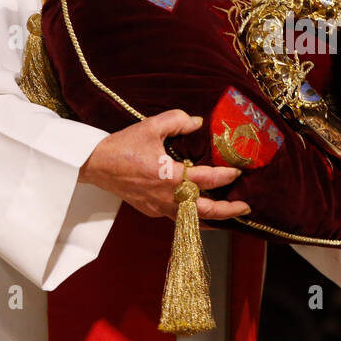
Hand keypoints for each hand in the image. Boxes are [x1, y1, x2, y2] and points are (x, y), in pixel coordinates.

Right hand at [78, 109, 250, 221]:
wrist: (95, 165)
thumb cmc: (123, 145)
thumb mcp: (151, 126)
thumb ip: (178, 121)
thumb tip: (199, 122)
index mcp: (169, 176)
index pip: (206, 180)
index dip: (225, 176)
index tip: (237, 171)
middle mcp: (167, 197)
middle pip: (205, 211)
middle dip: (228, 210)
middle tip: (246, 206)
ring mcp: (158, 207)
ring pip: (192, 220)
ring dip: (213, 218)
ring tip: (230, 214)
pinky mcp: (151, 210)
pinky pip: (178, 218)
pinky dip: (194, 217)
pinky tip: (201, 210)